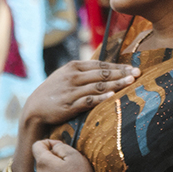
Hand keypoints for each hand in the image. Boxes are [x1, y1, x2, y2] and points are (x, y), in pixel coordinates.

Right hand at [21, 60, 138, 128]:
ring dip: (116, 83)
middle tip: (138, 73)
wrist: (35, 107)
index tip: (133, 67)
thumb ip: (83, 71)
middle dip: (121, 73)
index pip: (100, 65)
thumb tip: (104, 67)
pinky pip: (88, 100)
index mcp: (73, 67)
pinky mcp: (69, 105)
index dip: (118, 66)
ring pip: (98, 86)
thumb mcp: (65, 75)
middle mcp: (73, 77)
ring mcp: (71, 91)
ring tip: (131, 82)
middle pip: (102, 74)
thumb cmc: (54, 91)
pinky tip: (112, 95)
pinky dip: (101, 97)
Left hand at [31, 139, 100, 171]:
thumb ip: (60, 146)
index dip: (49, 142)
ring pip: (46, 171)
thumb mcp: (74, 154)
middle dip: (53, 156)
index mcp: (43, 163)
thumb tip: (54, 147)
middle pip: (42, 159)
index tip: (60, 146)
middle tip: (69, 160)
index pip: (37, 145)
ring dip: (55, 168)